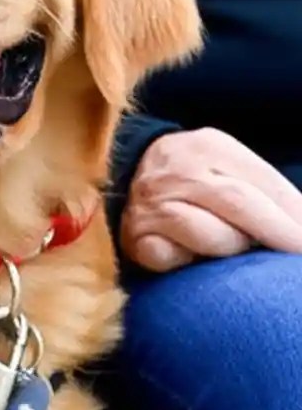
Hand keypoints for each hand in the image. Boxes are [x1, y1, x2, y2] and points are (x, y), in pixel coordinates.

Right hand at [121, 127, 301, 271]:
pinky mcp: (134, 238)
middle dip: (276, 232)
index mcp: (208, 147)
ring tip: (230, 245)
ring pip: (208, 235)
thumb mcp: (231, 166)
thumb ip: (270, 191)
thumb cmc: (195, 177)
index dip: (294, 217)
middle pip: (237, 203)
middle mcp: (175, 173)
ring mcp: (150, 206)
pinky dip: (185, 261)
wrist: (125, 175)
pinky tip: (190, 256)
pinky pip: (170, 257)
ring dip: (230, 246)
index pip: (262, 184)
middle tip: (298, 253)